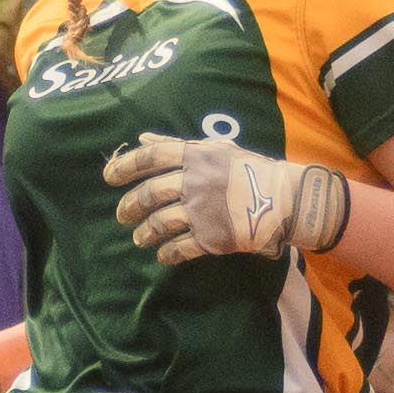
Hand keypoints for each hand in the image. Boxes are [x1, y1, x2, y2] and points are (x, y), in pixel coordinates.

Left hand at [103, 131, 350, 267]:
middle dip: (129, 206)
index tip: (108, 177)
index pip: (151, 156)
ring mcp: (202, 211)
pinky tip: (163, 256)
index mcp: (196, 156)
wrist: (285, 200)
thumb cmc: (249, 170)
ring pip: (160, 223)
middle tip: (121, 215)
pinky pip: (180, 248)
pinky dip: (167, 254)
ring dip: (145, 232)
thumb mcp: (216, 148)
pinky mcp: (211, 237)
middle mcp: (195, 182)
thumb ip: (177, 144)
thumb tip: (143, 136)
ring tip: (139, 238)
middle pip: (150, 193)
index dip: (125, 165)